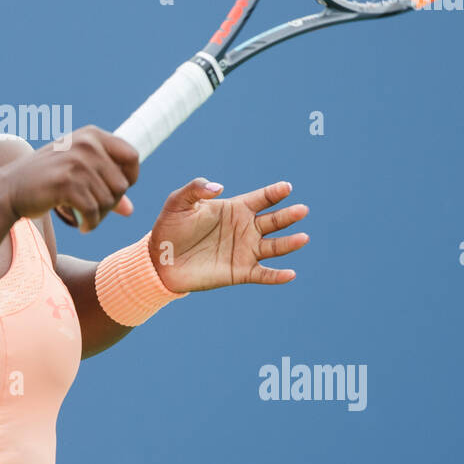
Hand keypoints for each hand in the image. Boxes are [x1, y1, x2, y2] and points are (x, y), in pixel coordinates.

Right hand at [0, 126, 137, 231]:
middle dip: (111, 204)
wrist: (9, 189)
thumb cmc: (46, 181)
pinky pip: (93, 211)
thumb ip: (105, 187)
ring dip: (99, 217)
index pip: (132, 156)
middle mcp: (86, 144)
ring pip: (109, 201)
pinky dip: (90, 224)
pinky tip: (82, 226)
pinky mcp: (66, 183)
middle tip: (95, 213)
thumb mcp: (78, 175)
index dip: (130, 178)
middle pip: (122, 184)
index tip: (115, 193)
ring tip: (86, 219)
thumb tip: (130, 211)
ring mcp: (76, 162)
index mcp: (92, 135)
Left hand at [147, 179, 308, 291]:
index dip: (275, 192)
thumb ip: (196, 188)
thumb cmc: (170, 227)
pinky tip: (290, 274)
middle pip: (274, 221)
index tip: (287, 188)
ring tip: (303, 238)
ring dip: (289, 243)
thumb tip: (220, 187)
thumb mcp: (178, 202)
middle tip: (302, 210)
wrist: (160, 259)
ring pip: (274, 247)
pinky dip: (277, 276)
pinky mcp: (240, 272)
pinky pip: (263, 274)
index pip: (261, 199)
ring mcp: (245, 251)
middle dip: (289, 215)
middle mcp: (245, 229)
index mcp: (235, 209)